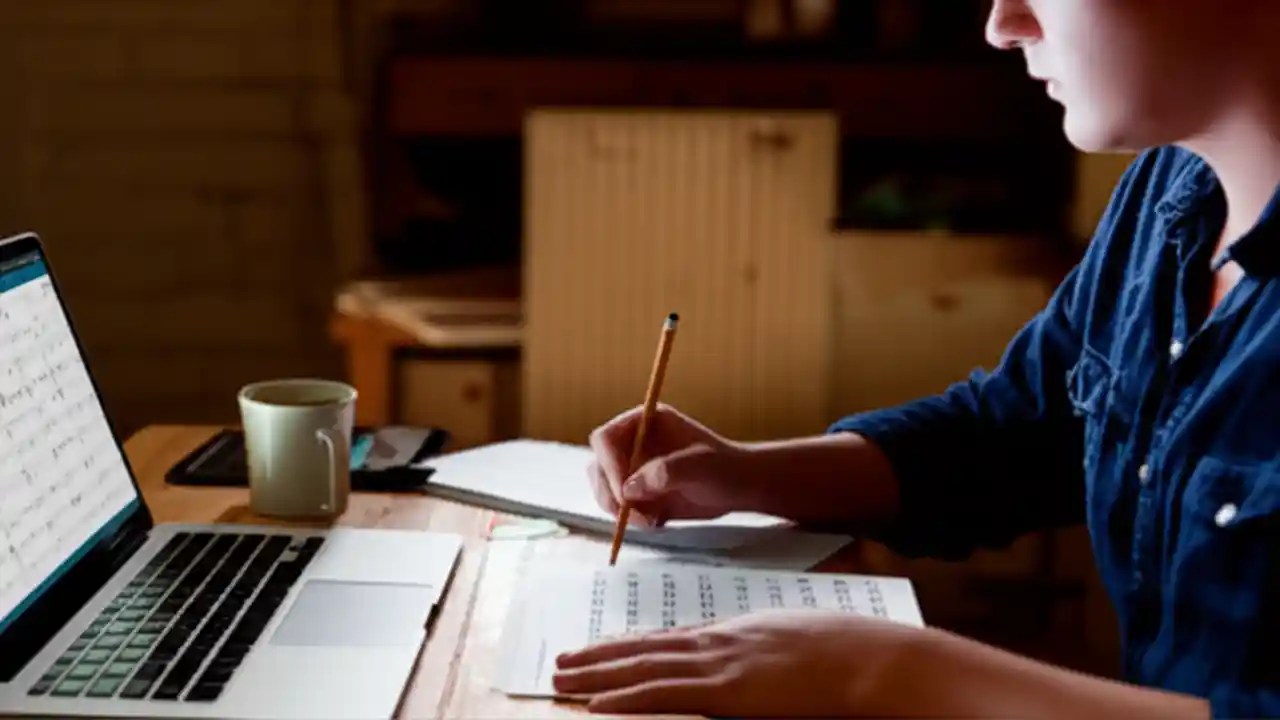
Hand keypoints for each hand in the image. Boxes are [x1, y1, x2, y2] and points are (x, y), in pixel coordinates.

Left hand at [553, 609, 935, 716]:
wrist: (873, 659)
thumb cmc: (853, 654)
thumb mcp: (803, 642)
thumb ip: (771, 650)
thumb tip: (762, 666)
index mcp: (740, 631)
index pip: (673, 638)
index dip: (633, 643)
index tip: (604, 646)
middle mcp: (721, 641)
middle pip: (647, 648)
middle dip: (600, 656)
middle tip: (562, 661)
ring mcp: (722, 664)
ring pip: (643, 667)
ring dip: (597, 674)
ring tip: (561, 678)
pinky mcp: (727, 691)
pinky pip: (663, 694)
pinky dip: (625, 697)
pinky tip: (597, 703)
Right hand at [587, 404, 757, 526]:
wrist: (741, 487)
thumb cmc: (725, 468)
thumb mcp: (700, 467)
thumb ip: (665, 472)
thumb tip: (629, 488)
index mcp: (644, 422)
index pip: (605, 439)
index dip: (608, 464)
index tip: (624, 491)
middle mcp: (633, 443)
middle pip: (597, 466)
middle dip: (609, 492)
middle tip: (630, 514)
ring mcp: (634, 468)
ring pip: (604, 489)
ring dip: (619, 510)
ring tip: (649, 520)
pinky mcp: (639, 493)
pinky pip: (619, 508)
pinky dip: (630, 519)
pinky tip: (655, 521)